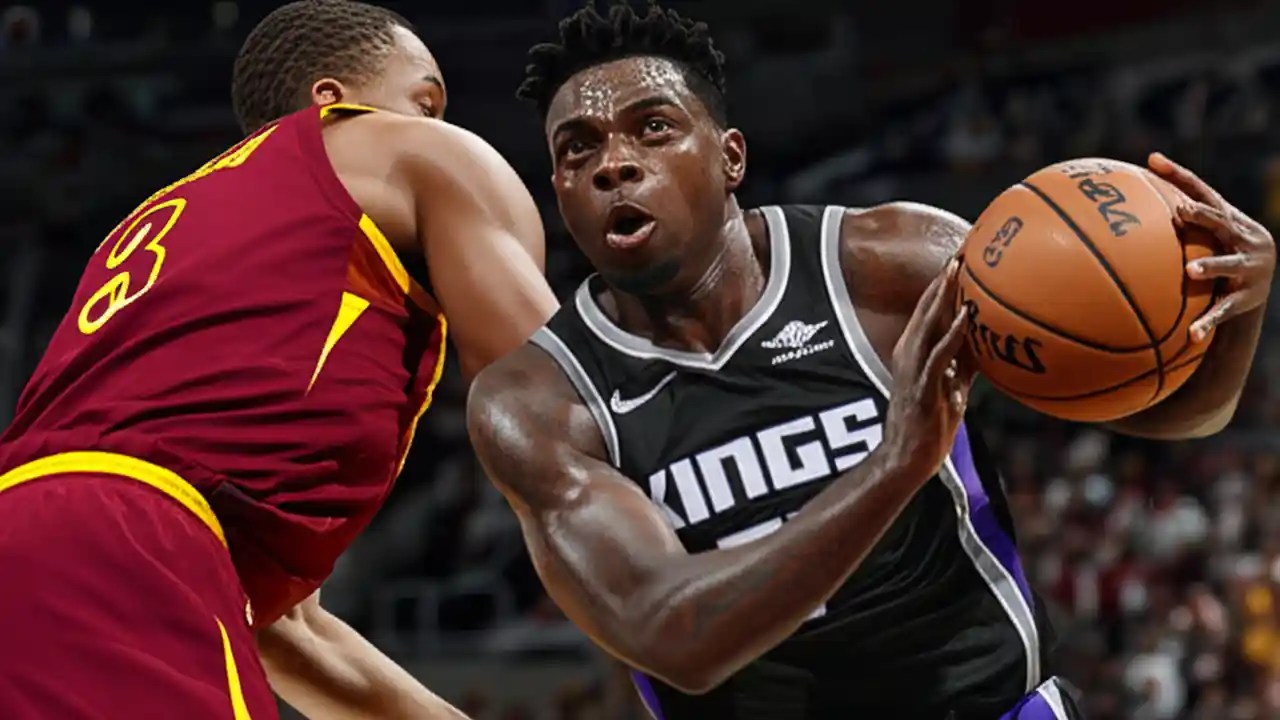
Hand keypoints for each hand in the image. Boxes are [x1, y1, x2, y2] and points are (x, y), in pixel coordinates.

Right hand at [882, 257, 976, 477]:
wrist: (909, 458)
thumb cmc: (931, 425)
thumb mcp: (951, 386)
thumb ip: (963, 363)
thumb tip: (984, 343)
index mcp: (915, 350)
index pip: (931, 307)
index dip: (947, 281)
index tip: (965, 254)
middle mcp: (909, 352)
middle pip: (926, 306)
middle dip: (945, 277)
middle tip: (963, 247)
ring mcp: (913, 368)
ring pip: (927, 323)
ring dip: (943, 296)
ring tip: (959, 269)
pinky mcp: (921, 386)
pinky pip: (937, 355)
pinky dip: (951, 335)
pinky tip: (964, 318)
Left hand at [1149, 152, 1275, 340]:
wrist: (1259, 283)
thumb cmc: (1218, 249)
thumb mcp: (1203, 232)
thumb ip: (1174, 217)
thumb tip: (1120, 199)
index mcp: (1228, 218)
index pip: (1202, 191)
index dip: (1178, 175)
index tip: (1152, 160)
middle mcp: (1241, 237)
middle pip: (1221, 222)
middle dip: (1203, 216)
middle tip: (1181, 212)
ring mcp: (1246, 267)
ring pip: (1228, 265)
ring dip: (1210, 267)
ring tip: (1190, 271)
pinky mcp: (1245, 297)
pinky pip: (1223, 310)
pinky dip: (1207, 322)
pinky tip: (1191, 334)